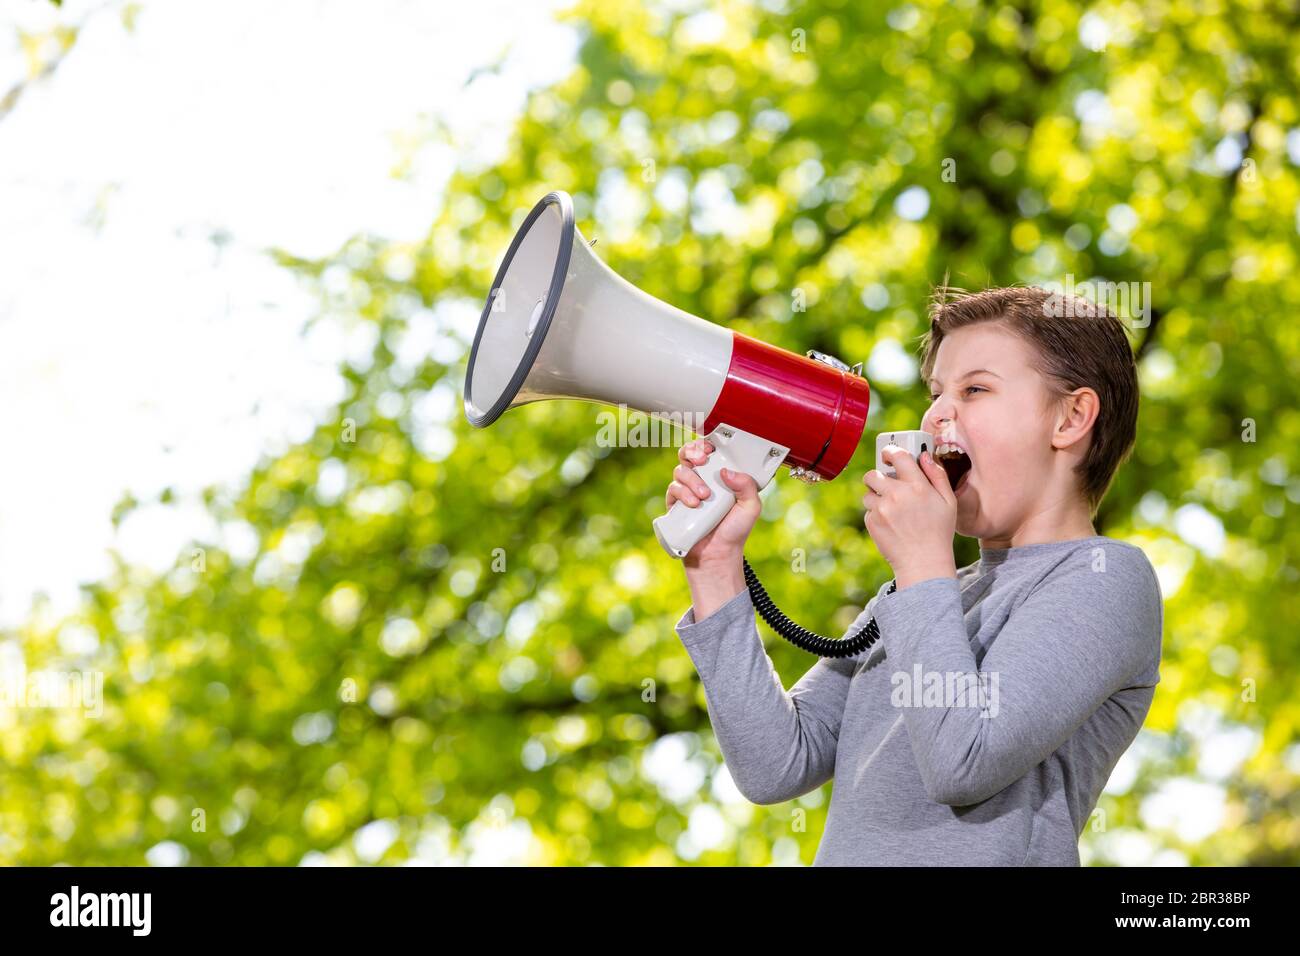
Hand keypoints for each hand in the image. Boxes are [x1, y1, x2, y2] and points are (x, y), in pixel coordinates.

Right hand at [665, 438, 760, 566]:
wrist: (717, 556)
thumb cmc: (734, 532)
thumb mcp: (751, 507)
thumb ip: (747, 486)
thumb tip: (726, 471)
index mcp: (721, 478)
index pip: (711, 453)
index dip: (707, 445)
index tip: (710, 448)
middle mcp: (703, 481)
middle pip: (689, 455)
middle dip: (693, 452)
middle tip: (702, 461)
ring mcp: (688, 491)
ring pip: (681, 471)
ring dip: (692, 479)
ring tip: (704, 496)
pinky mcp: (675, 504)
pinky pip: (673, 488)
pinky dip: (682, 493)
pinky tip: (694, 504)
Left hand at [863, 447, 957, 588]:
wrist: (923, 561)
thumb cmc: (939, 531)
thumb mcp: (948, 502)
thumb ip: (938, 475)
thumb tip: (925, 456)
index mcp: (918, 486)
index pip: (898, 455)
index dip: (890, 452)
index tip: (888, 454)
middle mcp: (897, 494)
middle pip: (873, 474)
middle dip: (876, 477)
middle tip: (884, 484)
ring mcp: (882, 508)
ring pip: (868, 493)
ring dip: (876, 497)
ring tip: (892, 510)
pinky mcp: (872, 521)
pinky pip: (868, 510)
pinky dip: (876, 514)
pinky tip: (891, 524)